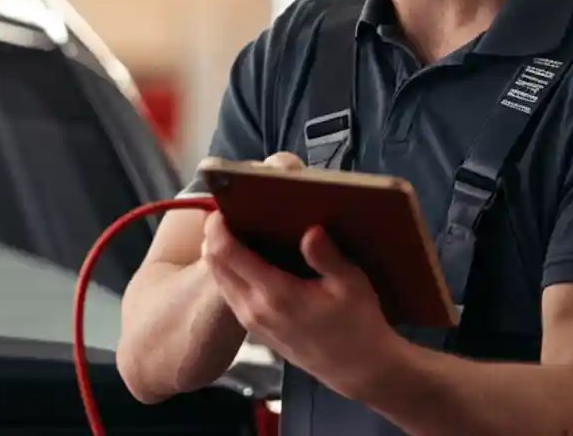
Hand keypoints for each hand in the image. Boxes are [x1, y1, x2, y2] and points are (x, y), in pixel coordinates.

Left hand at [201, 155, 400, 399]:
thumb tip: (310, 229)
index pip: (226, 253)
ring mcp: (252, 321)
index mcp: (276, 293)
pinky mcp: (255, 329)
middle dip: (216, 234)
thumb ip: (327, 256)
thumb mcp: (351, 284)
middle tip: (233, 211)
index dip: (218, 225)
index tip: (227, 204)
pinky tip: (249, 258)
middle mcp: (255, 308)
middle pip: (214, 263)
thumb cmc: (358, 323)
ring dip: (220, 253)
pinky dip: (229, 271)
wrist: (358, 369)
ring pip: (218, 279)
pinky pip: (229, 293)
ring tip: (240, 230)